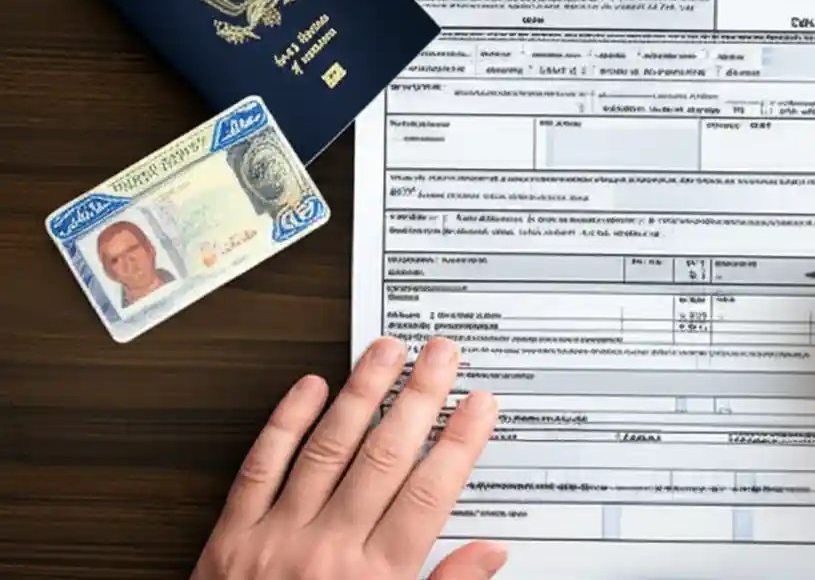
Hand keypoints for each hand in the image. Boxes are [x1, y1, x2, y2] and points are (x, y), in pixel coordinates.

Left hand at [192, 336, 504, 579]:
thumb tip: (488, 555)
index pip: (429, 495)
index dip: (459, 442)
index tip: (480, 406)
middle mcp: (327, 552)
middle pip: (385, 457)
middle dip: (420, 398)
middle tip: (441, 356)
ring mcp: (277, 538)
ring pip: (328, 447)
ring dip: (362, 392)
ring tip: (385, 353)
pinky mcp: (232, 536)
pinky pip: (261, 466)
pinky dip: (285, 422)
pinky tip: (309, 387)